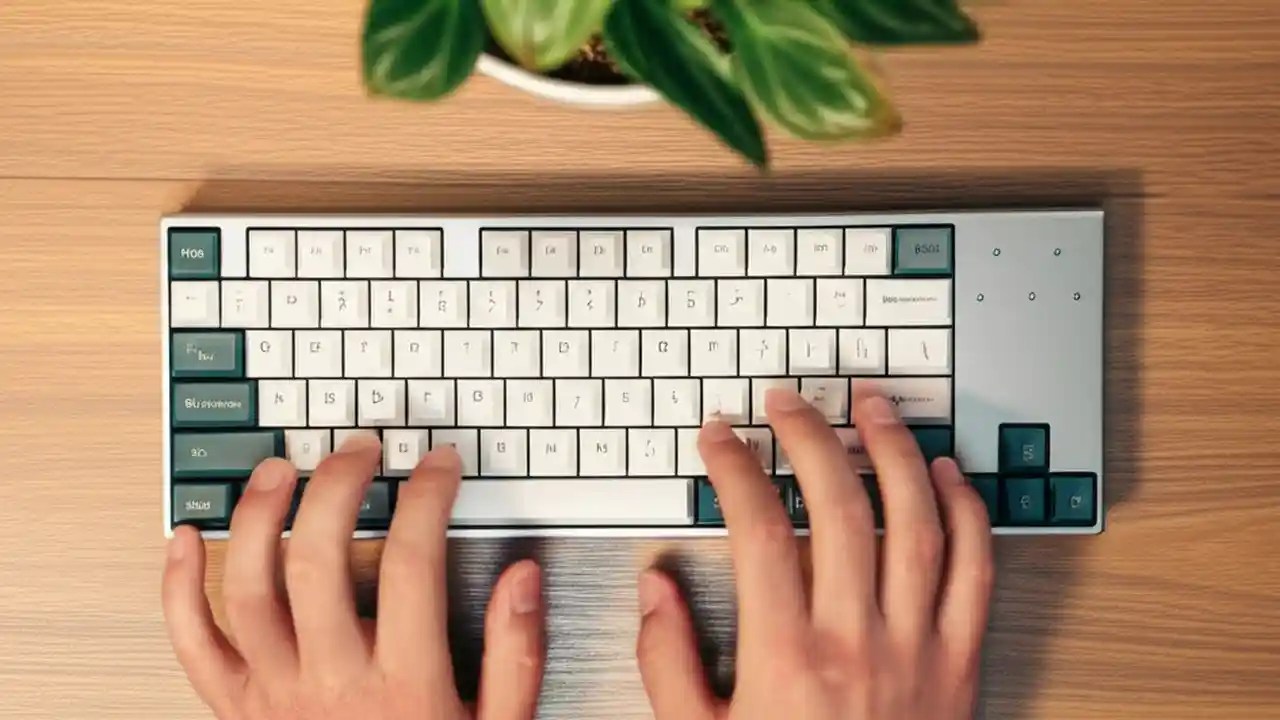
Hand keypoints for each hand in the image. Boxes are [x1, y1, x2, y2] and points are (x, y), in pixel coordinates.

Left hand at [162, 435, 543, 719]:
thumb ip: (515, 655)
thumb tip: (522, 579)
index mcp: (403, 683)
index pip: (414, 563)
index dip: (427, 498)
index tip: (437, 467)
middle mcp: (331, 681)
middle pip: (319, 560)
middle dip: (338, 487)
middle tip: (357, 451)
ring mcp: (273, 694)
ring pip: (249, 587)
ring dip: (259, 517)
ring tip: (279, 470)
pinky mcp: (235, 708)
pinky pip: (192, 642)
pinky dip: (177, 586)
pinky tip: (184, 538)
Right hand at [635, 389, 993, 719]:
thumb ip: (668, 660)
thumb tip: (657, 584)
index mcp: (786, 658)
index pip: (756, 528)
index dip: (734, 468)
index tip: (720, 439)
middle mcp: (856, 641)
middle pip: (836, 505)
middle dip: (809, 436)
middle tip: (787, 402)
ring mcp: (918, 648)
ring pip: (914, 523)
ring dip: (892, 452)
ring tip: (869, 407)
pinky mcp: (962, 662)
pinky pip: (975, 571)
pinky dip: (966, 513)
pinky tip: (945, 475)